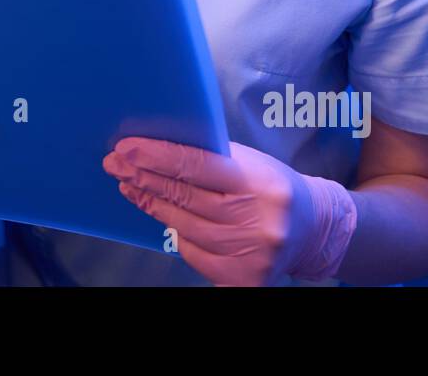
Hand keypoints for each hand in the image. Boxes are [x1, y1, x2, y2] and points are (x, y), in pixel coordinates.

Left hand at [103, 137, 357, 285]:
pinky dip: (179, 234)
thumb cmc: (272, 187)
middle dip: (144, 178)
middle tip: (115, 164)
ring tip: (131, 186)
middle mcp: (256, 222)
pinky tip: (170, 218)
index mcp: (259, 183)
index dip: (157, 157)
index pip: (198, 166)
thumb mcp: (250, 163)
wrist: (312, 230)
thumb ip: (210, 157)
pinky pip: (192, 253)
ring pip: (182, 228)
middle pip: (184, 199)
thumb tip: (157, 148)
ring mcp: (248, 255)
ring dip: (152, 204)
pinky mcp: (241, 279)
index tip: (126, 149)